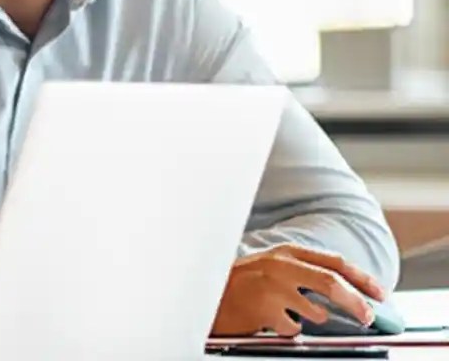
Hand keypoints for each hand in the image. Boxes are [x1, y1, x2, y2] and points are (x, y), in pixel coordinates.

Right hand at [211, 245, 386, 336]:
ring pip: (315, 312)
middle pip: (333, 283)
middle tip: (368, 316)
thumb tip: (343, 289)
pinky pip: (293, 328)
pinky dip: (288, 330)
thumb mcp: (270, 268)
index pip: (334, 262)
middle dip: (357, 302)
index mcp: (285, 253)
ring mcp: (272, 287)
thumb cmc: (239, 285)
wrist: (204, 296)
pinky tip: (271, 322)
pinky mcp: (264, 309)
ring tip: (290, 316)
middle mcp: (280, 266)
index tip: (379, 292)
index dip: (361, 277)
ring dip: (312, 320)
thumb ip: (301, 272)